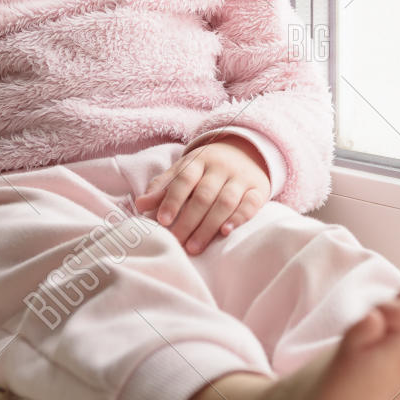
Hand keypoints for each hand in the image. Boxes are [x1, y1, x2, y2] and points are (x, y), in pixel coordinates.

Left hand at [133, 135, 270, 253]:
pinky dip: (239, 218)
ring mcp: (241, 178)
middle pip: (204, 195)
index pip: (185, 179)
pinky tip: (226, 232)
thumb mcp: (184, 171)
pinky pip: (251, 204)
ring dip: (209, 226)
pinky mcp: (259, 189)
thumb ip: (163, 188)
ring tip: (194, 247)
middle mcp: (221, 168)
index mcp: (199, 161)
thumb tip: (139, 204)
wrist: (245, 152)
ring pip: (226, 201)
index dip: (173, 200)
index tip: (162, 221)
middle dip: (188, 220)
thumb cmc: (206, 169)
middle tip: (176, 242)